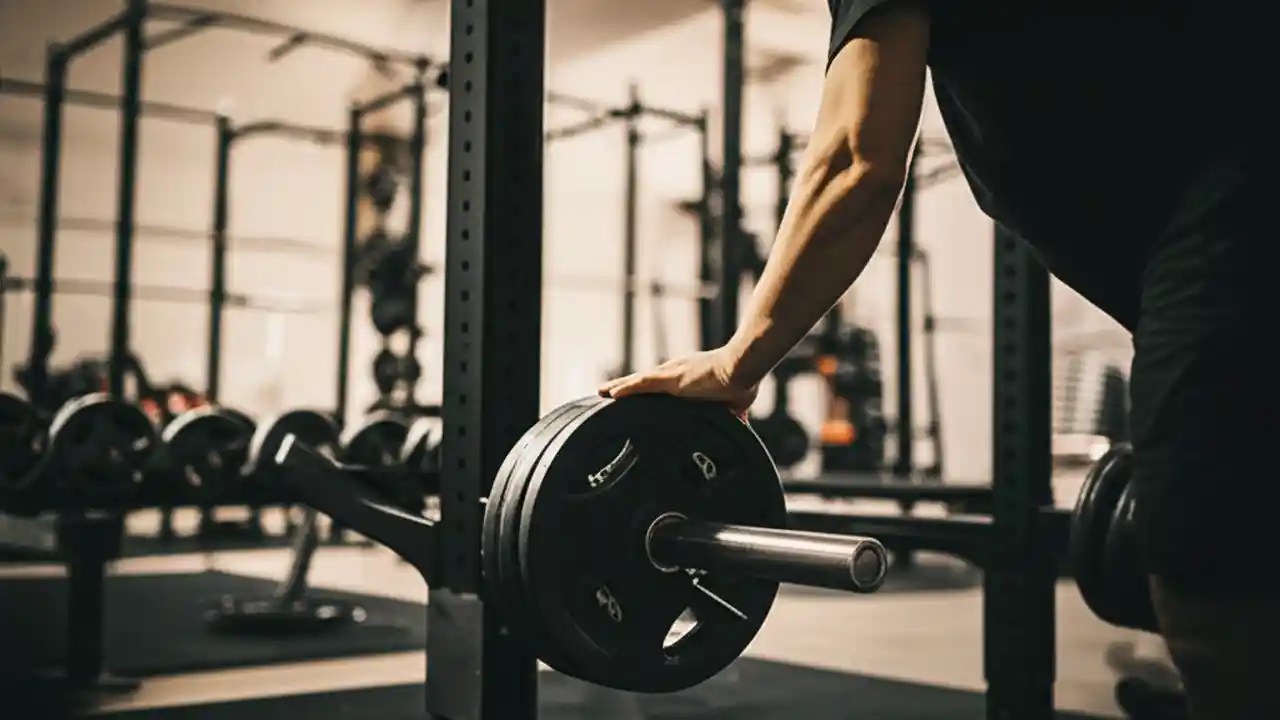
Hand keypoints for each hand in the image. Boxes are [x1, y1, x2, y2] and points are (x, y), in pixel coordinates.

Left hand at [598, 347, 758, 419]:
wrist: (743, 368)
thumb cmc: (743, 380)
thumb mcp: (735, 402)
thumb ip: (733, 412)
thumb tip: (740, 423)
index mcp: (689, 378)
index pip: (662, 384)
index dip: (647, 389)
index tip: (636, 396)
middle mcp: (676, 372)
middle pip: (644, 381)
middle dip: (626, 387)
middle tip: (608, 393)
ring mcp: (672, 374)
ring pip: (638, 381)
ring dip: (619, 387)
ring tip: (601, 392)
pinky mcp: (670, 378)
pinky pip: (641, 384)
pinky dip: (626, 388)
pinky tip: (611, 393)